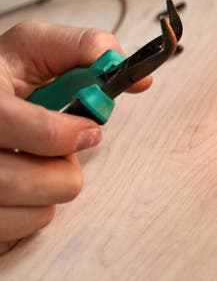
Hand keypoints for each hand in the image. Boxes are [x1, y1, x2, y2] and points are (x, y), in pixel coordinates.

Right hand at [0, 22, 151, 253]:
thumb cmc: (4, 79)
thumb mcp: (34, 49)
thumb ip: (84, 49)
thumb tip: (139, 79)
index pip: (9, 124)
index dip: (58, 133)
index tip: (88, 130)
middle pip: (19, 181)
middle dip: (63, 168)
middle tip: (67, 150)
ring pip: (34, 211)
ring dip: (53, 189)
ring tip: (40, 162)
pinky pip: (23, 231)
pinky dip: (37, 210)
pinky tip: (25, 184)